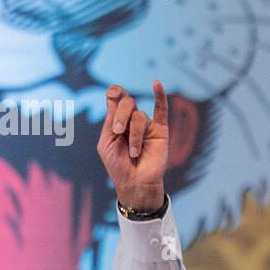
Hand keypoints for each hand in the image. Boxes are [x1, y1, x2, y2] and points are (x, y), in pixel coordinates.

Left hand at [97, 80, 168, 210]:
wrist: (135, 184)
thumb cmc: (118, 166)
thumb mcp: (107, 143)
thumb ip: (110, 120)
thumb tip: (112, 94)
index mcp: (117, 122)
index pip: (116, 99)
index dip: (114, 93)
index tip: (111, 95)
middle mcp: (132, 120)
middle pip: (127, 103)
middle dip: (121, 116)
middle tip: (118, 132)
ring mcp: (147, 125)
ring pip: (139, 116)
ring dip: (134, 135)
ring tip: (134, 152)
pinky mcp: (160, 131)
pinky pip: (161, 110)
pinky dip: (160, 96)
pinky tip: (157, 84)